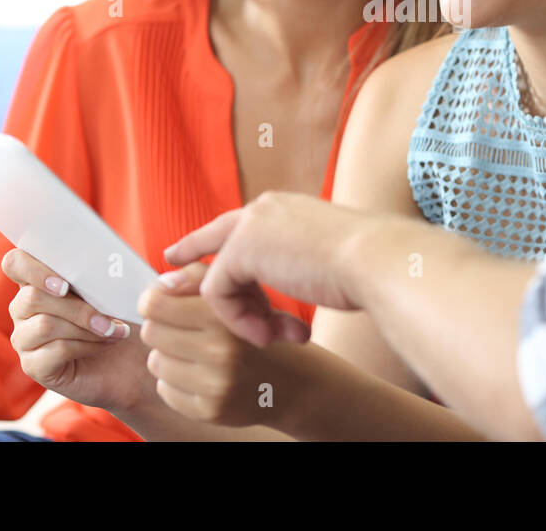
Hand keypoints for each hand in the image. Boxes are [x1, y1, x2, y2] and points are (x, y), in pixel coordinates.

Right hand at [1, 249, 154, 415]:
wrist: (127, 359)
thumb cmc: (118, 316)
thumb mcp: (111, 290)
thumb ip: (99, 272)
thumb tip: (106, 260)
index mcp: (37, 281)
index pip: (15, 263)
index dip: (33, 269)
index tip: (65, 285)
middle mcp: (23, 309)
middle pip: (33, 297)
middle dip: (78, 307)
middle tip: (110, 316)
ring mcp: (24, 338)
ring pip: (45, 325)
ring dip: (87, 327)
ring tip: (114, 330)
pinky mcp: (33, 365)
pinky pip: (55, 350)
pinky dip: (87, 345)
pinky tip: (105, 343)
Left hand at [137, 262, 292, 428]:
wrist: (292, 380)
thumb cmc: (258, 328)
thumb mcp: (240, 290)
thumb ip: (198, 277)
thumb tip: (159, 285)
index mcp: (224, 317)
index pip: (155, 304)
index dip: (154, 300)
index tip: (162, 302)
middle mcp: (220, 352)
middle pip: (151, 332)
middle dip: (162, 327)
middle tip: (182, 328)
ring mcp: (214, 385)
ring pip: (155, 362)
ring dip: (168, 355)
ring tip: (194, 352)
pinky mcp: (209, 411)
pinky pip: (164, 390)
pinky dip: (175, 382)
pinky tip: (199, 375)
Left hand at [163, 191, 377, 346]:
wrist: (376, 259)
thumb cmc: (368, 265)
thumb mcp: (329, 256)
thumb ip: (299, 259)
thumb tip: (297, 271)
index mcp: (285, 208)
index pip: (238, 224)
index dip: (211, 242)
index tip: (184, 256)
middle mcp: (263, 209)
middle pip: (214, 239)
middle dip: (192, 260)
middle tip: (169, 269)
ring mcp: (250, 226)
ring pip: (217, 277)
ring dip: (241, 315)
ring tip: (272, 337)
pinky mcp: (242, 250)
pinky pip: (219, 294)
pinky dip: (241, 321)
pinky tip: (269, 334)